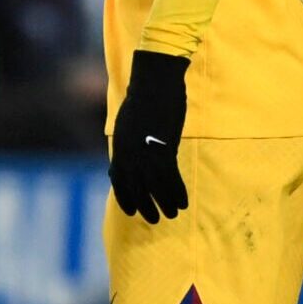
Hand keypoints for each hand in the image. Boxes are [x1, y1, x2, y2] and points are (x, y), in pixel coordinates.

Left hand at [107, 50, 189, 222]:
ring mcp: (146, 155)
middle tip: (154, 219)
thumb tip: (127, 154)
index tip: (130, 211)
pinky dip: (177, 193)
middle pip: (136, 189)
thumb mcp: (128, 123)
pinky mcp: (164, 151)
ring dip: (164, 204)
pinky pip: (171, 180)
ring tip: (172, 215)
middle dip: (145, 206)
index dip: (125, 197)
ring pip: (155, 189)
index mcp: (119, 147)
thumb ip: (128, 142)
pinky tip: (183, 203)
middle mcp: (129, 155)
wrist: (154, 84)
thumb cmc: (144, 98)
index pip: (118, 180)